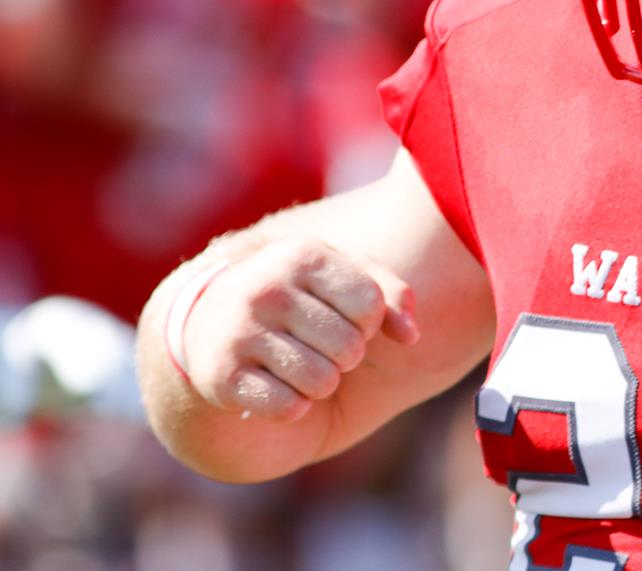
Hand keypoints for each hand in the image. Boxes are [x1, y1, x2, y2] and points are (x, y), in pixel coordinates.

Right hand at [179, 238, 420, 423]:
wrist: (207, 320)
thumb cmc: (297, 295)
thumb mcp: (344, 277)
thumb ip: (390, 295)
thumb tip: (411, 335)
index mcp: (303, 256)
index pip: (370, 305)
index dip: (368, 322)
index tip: (347, 317)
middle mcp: (267, 289)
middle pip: (349, 347)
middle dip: (346, 356)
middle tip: (320, 346)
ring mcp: (239, 332)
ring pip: (322, 382)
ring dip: (321, 384)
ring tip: (299, 364)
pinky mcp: (221, 376)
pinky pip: (288, 408)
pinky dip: (292, 406)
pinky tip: (274, 385)